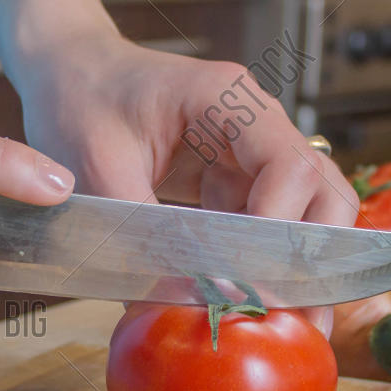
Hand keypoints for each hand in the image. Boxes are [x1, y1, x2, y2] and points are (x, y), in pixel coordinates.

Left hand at [15, 32, 356, 330]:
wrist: (66, 71)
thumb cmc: (78, 101)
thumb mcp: (98, 168)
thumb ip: (138, 235)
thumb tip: (173, 303)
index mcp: (227, 100)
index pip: (291, 166)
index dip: (282, 229)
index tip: (252, 281)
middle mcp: (256, 125)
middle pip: (323, 188)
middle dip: (311, 256)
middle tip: (291, 317)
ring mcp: (250, 154)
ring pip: (306, 211)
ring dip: (293, 265)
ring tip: (275, 319)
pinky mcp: (234, 181)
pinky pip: (265, 226)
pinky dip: (260, 264)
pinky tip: (240, 301)